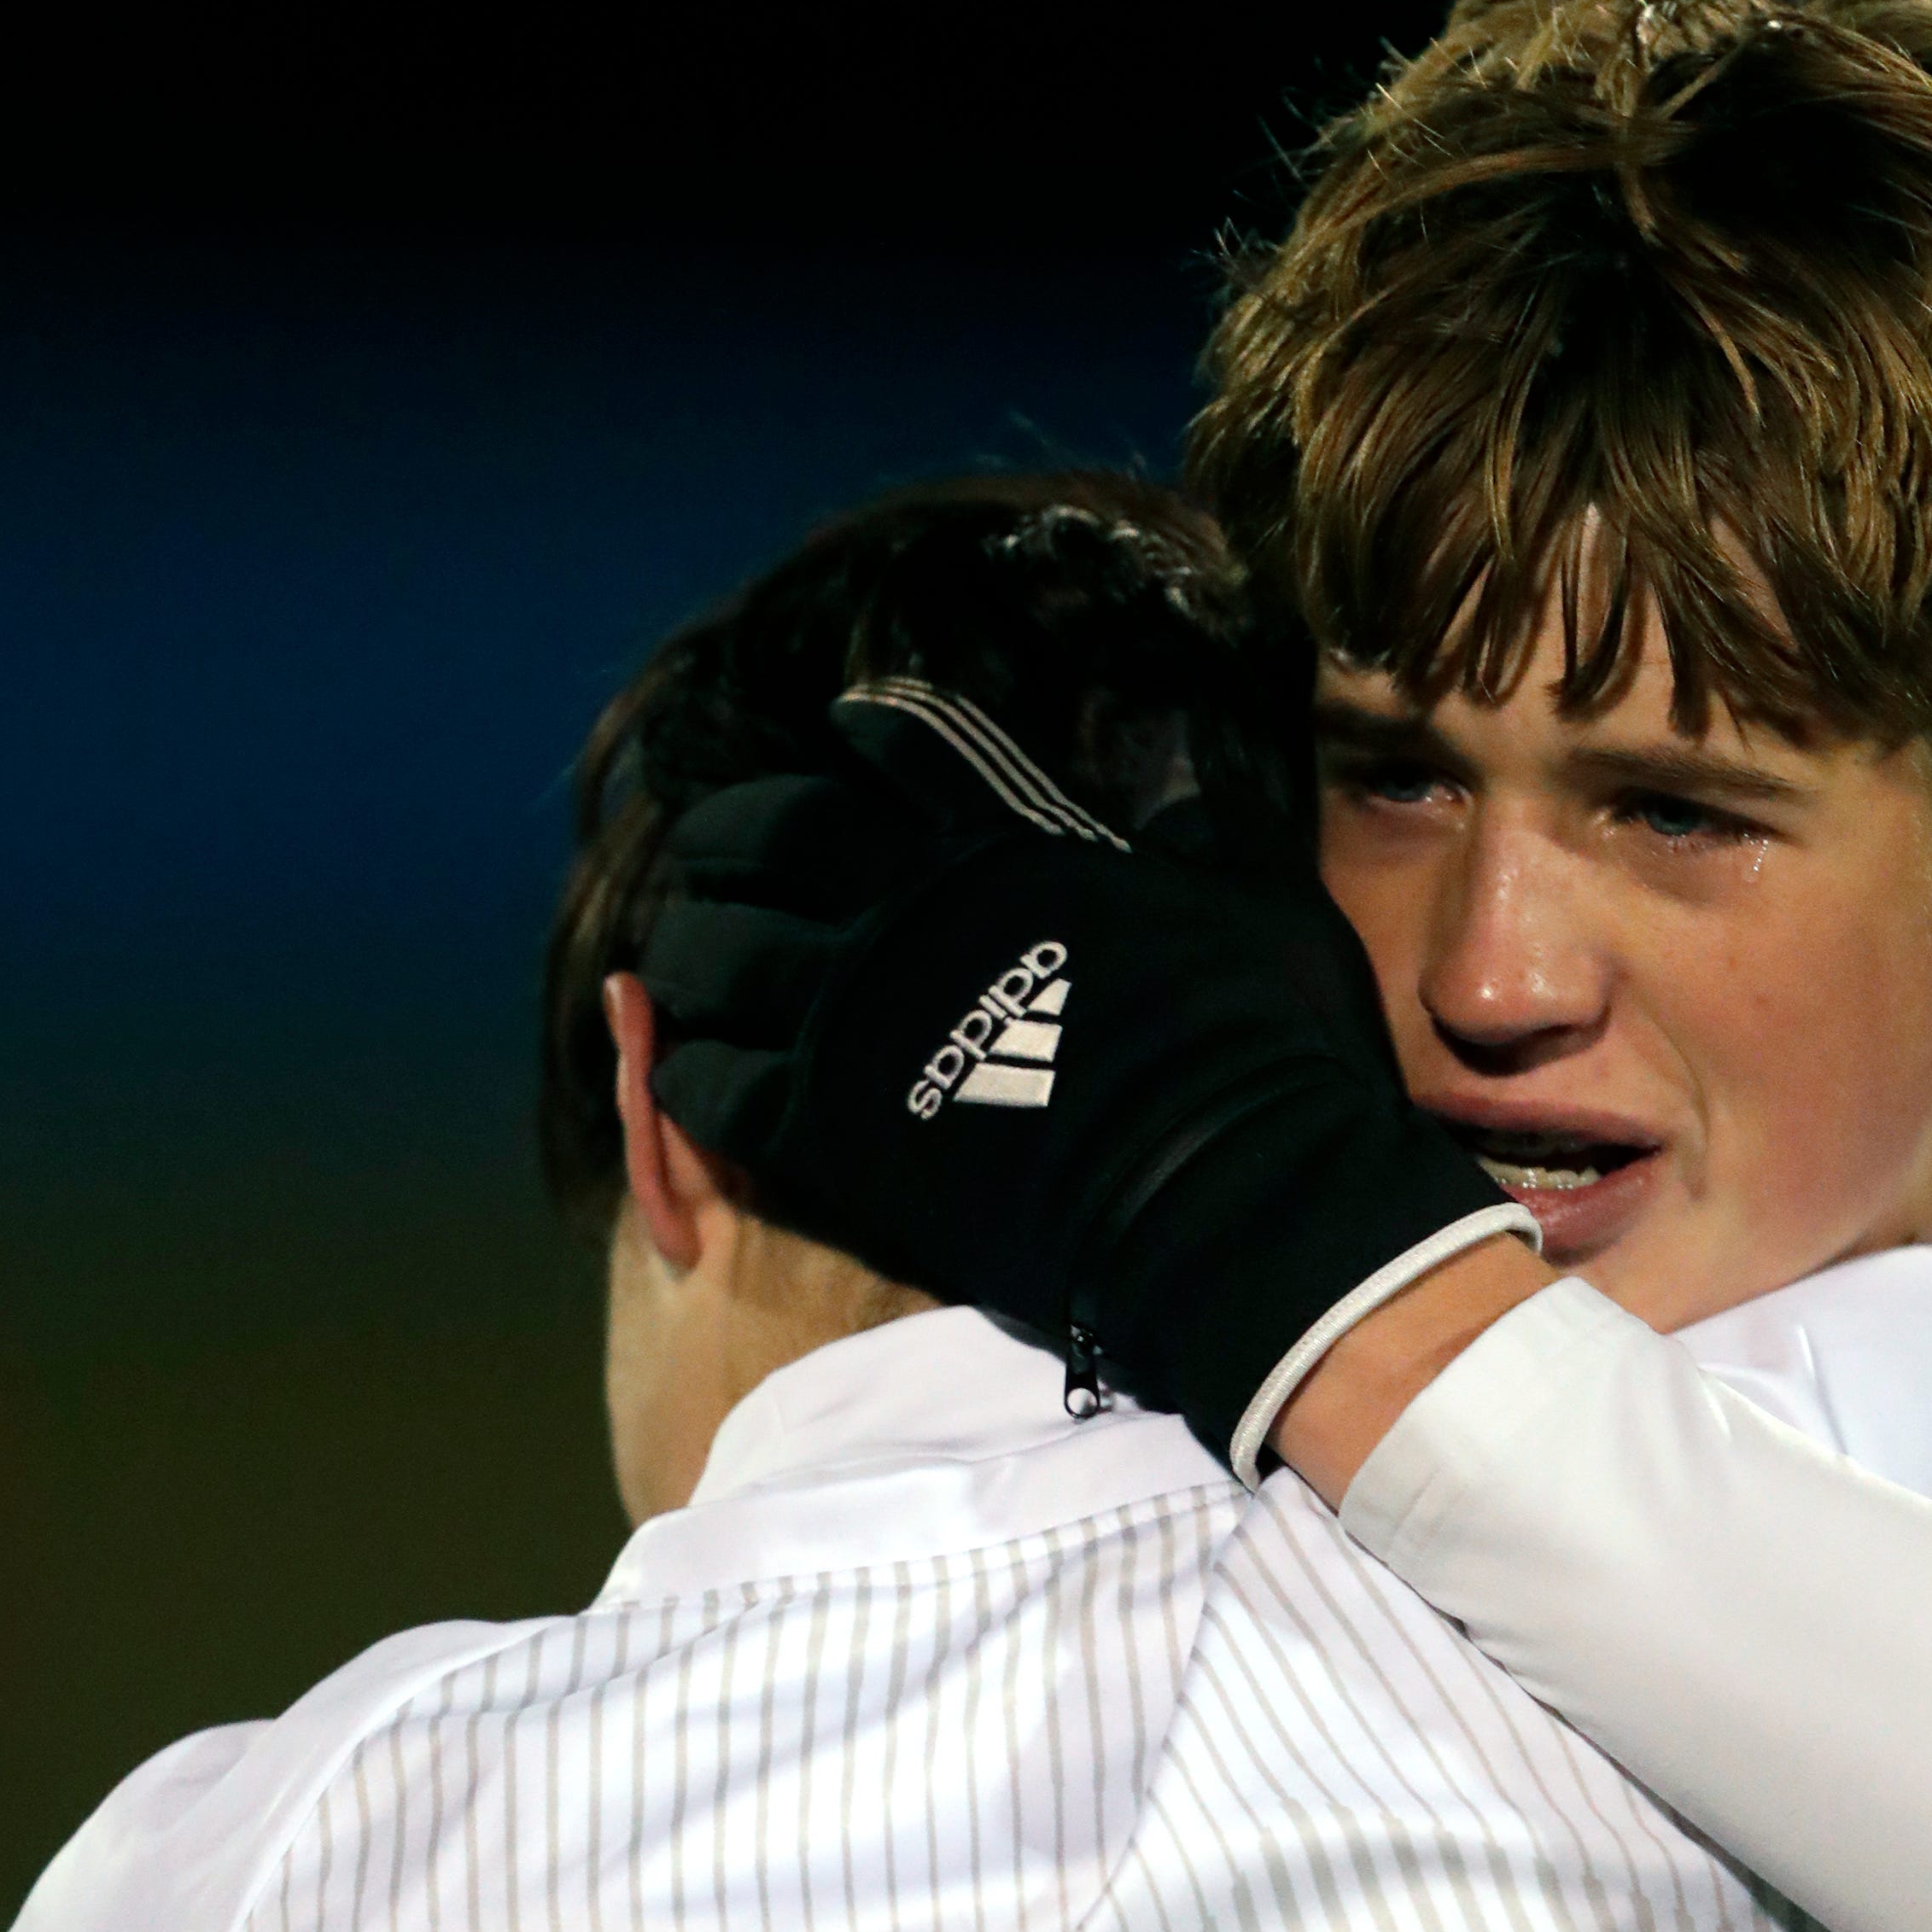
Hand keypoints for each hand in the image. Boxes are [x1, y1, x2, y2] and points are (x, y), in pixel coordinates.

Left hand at [634, 687, 1529, 1476]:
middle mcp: (908, 902)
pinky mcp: (826, 1121)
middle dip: (724, 846)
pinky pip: (711, 1080)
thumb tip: (1180, 837)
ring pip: (712, 954)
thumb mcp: (1233, 908)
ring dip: (684, 957)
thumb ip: (1171, 863)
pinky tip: (689, 1072)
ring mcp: (854, 1009)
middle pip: (761, 836)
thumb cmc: (1255, 1053)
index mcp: (1005, 839)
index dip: (852, 742)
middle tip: (711, 869)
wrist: (1216, 1189)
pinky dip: (687, 1069)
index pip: (896, 748)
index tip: (829, 745)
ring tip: (676, 972)